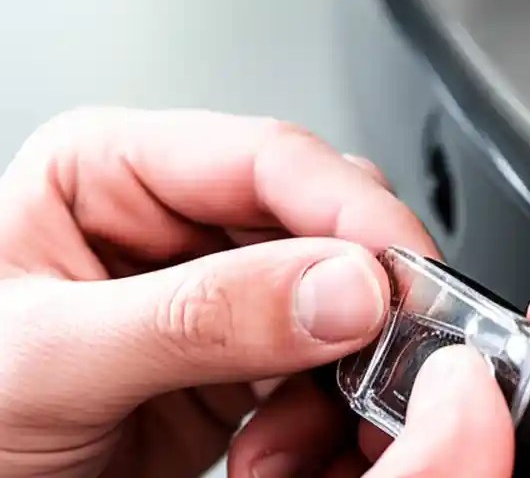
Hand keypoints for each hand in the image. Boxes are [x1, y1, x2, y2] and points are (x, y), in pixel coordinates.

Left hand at [0, 108, 440, 477]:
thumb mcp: (55, 361)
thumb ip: (199, 316)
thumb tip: (342, 286)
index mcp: (111, 173)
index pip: (267, 158)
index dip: (348, 210)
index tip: (398, 270)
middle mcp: (172, 222)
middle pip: (320, 222)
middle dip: (358, 293)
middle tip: (384, 343)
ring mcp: (215, 295)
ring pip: (341, 297)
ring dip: (343, 367)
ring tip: (311, 424)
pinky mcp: (241, 365)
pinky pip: (327, 366)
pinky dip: (327, 410)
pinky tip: (286, 447)